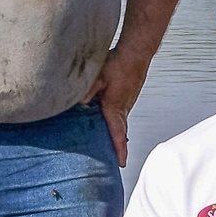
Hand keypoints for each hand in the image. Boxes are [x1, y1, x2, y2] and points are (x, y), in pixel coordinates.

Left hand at [85, 46, 148, 165]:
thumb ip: (88, 91)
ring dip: (116, 135)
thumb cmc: (118, 64)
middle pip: (120, 133)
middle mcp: (123, 109)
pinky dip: (115, 123)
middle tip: (115, 163)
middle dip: (117, 148)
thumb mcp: (98, 77)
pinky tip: (107, 122)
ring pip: (119, 124)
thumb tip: (79, 104)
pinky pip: (120, 115)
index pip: (118, 133)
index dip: (119, 149)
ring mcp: (126, 104)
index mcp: (115, 107)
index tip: (121, 163)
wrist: (136, 53)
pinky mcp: (126, 99)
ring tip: (111, 148)